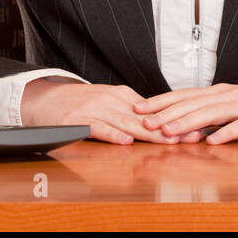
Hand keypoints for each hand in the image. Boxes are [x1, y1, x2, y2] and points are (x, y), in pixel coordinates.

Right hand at [20, 78, 182, 144]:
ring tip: (169, 142)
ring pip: (127, 122)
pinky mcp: (78, 119)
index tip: (195, 128)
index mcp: (121, 95)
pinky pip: (98, 128)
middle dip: (170, 128)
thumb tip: (157, 124)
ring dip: (149, 134)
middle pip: (145, 117)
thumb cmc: (77, 104)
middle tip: (191, 137)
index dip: (174, 120)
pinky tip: (126, 141)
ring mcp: (94, 108)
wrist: (42, 99)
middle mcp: (110, 99)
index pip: (153, 110)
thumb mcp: (107, 102)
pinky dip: (113, 134)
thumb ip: (130, 112)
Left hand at [132, 83, 237, 143]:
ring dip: (188, 123)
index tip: (138, 108)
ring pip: (212, 113)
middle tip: (146, 122)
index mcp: (216, 92)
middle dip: (167, 113)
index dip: (160, 101)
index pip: (183, 95)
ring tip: (169, 132)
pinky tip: (213, 142)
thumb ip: (205, 114)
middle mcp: (227, 95)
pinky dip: (226, 133)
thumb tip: (177, 124)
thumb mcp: (227, 107)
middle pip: (193, 103)